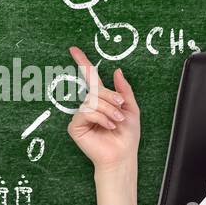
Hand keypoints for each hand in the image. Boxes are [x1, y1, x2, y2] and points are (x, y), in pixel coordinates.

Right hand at [65, 45, 140, 170]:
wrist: (122, 155)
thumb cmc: (127, 136)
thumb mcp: (131, 108)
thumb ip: (124, 90)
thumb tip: (117, 71)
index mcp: (101, 100)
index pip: (90, 78)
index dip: (83, 63)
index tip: (74, 49)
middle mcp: (89, 106)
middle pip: (96, 91)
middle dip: (111, 99)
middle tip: (121, 112)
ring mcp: (81, 116)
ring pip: (92, 101)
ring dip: (108, 110)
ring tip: (116, 122)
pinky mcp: (75, 126)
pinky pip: (86, 112)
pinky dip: (100, 118)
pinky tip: (107, 126)